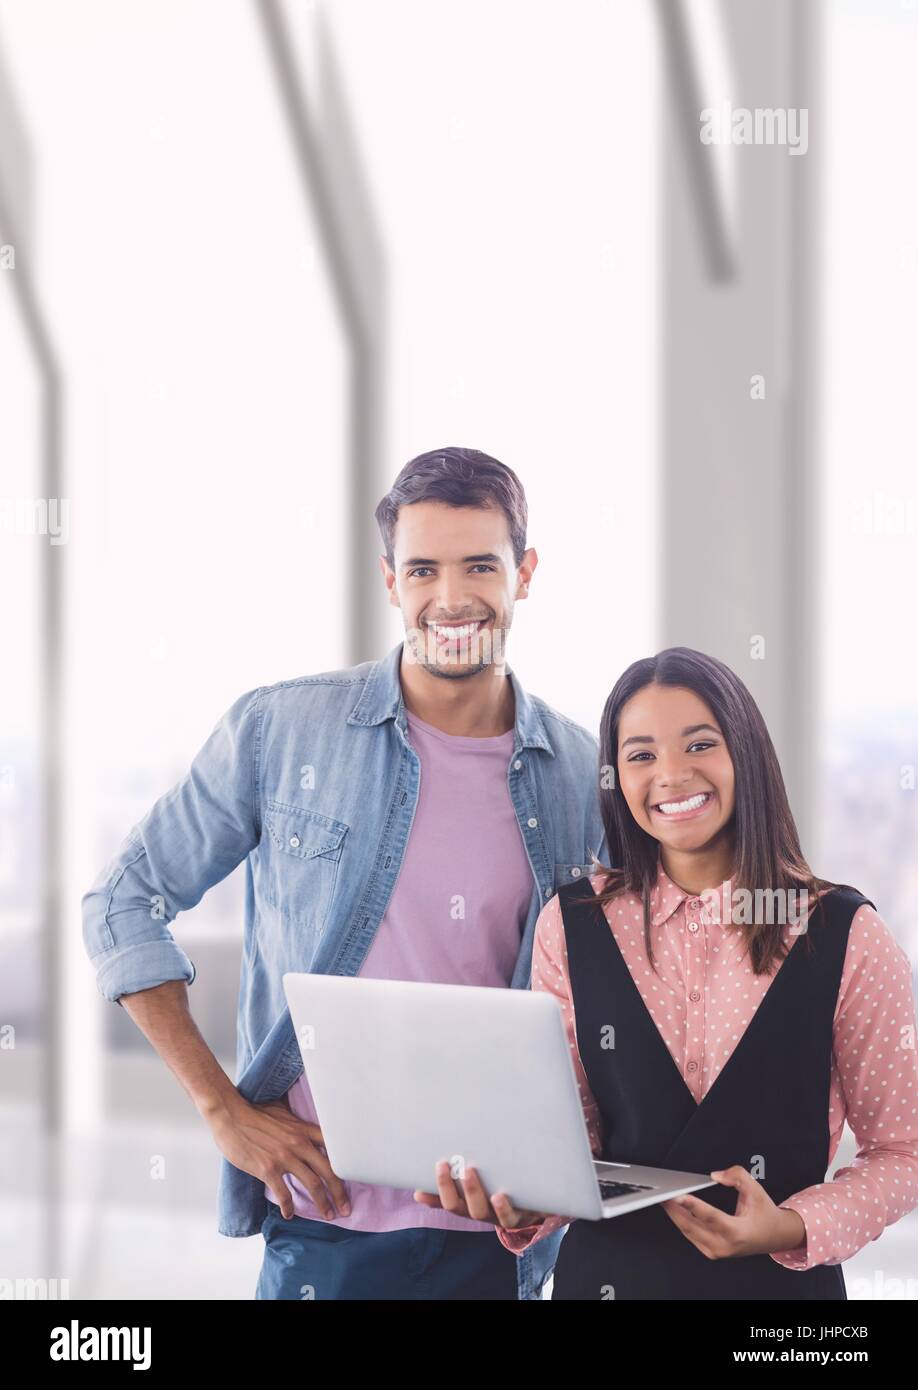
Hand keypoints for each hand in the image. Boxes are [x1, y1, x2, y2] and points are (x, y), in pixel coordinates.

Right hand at [206, 1091, 349, 1220]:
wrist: (230, 1115)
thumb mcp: (282, 1110)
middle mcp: (299, 1144)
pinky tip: (289, 1215)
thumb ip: (296, 1120)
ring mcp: (284, 1157)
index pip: (333, 1147)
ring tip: (328, 1215)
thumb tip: (304, 1122)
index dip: (345, 1164)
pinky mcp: (268, 1169)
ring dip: (322, 1203)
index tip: (353, 1179)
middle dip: (340, 1193)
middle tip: (346, 1208)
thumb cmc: (254, 1111)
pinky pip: (284, 1193)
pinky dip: (289, 1207)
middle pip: (329, 1171)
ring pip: (312, 1184)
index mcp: (303, 1129)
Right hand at [413, 1160, 551, 1230]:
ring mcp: (497, 1214)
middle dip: (448, 1186)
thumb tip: (439, 1148)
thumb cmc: (502, 1181)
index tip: (422, 1180)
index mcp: (467, 1203)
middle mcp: (479, 1211)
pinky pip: (509, 1216)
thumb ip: (462, 1170)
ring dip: (472, 1191)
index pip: (444, 1199)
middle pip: (457, 1206)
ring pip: (480, 1211)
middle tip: (444, 1163)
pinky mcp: (519, 1215)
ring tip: (469, 1171)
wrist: (538, 1199)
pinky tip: (499, 1195)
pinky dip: (502, 1206)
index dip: (433, 1192)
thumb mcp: (483, 1176)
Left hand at [661, 1165, 806, 1257]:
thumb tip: (716, 1175)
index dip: (693, 1205)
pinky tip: (674, 1208)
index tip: (678, 1195)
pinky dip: (681, 1220)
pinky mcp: (711, 1251)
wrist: (774, 1236)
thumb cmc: (765, 1214)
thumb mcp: (757, 1190)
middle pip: (692, 1226)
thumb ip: (738, 1176)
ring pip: (688, 1231)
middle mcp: (725, 1245)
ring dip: (674, 1214)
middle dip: (674, 1208)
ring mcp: (716, 1251)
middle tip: (661, 1192)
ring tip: (663, 1197)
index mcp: (737, 1232)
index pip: (710, 1217)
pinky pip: (691, 1234)